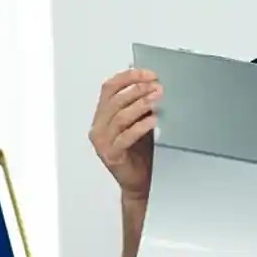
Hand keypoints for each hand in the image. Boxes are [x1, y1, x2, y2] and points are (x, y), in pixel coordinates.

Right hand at [89, 68, 161, 200]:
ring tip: (156, 98)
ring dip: (140, 104)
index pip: (110, 88)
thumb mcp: (140, 124)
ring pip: (120, 117)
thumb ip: (142, 107)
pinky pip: (125, 137)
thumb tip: (154, 84)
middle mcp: (99, 127)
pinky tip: (153, 120)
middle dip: (137, 90)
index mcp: (103, 115)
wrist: (139, 182)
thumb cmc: (139, 153)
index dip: (128, 78)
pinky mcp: (112, 155)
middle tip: (156, 86)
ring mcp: (103, 142)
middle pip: (115, 100)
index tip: (148, 74)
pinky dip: (140, 126)